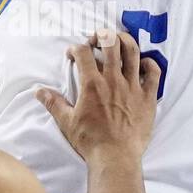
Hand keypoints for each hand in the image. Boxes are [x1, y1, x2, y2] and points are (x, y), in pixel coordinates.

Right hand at [36, 31, 159, 160]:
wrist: (115, 157)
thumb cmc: (90, 141)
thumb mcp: (67, 122)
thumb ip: (53, 103)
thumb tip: (38, 91)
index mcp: (92, 84)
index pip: (83, 53)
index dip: (75, 48)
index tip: (73, 53)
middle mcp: (113, 80)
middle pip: (111, 43)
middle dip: (103, 35)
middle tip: (98, 39)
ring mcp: (133, 87)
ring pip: (133, 52)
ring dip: (126, 41)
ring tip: (120, 40)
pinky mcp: (148, 97)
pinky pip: (154, 73)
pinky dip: (149, 64)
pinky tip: (143, 64)